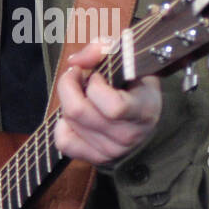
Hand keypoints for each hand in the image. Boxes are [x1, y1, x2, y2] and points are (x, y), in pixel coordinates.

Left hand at [53, 40, 161, 165]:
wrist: (146, 123)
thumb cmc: (136, 86)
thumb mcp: (129, 60)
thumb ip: (103, 49)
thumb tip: (75, 61)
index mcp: (144, 111)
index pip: (113, 107)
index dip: (96, 85)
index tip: (97, 74)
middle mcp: (128, 135)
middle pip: (79, 111)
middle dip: (69, 85)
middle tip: (75, 75)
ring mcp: (111, 150)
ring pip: (70, 122)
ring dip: (68, 102)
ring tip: (80, 94)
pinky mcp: (96, 159)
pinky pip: (64, 142)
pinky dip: (62, 126)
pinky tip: (74, 117)